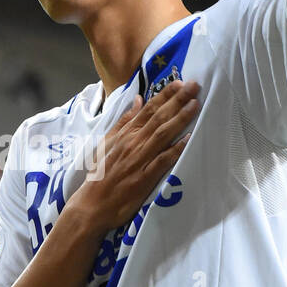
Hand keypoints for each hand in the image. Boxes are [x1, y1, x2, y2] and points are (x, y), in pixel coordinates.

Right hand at [70, 78, 200, 235]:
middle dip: (177, 100)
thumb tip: (137, 100)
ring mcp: (139, 160)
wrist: (91, 205)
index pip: (148, 110)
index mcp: (125, 134)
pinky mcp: (144, 178)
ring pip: (162, 134)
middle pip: (158, 118)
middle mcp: (133, 143)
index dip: (165, 95)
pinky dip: (175, 149)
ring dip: (179, 118)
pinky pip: (162, 161)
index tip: (180, 82)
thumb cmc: (99, 174)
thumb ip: (124, 121)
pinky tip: (188, 138)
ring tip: (195, 104)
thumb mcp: (107, 142)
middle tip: (195, 85)